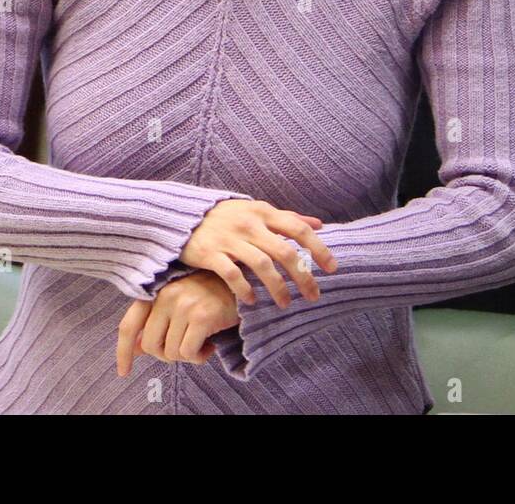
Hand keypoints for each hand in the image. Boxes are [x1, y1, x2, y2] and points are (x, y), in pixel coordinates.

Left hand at [116, 270, 239, 376]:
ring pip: (170, 353)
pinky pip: (188, 353)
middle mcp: (167, 294)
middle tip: (185, 348)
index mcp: (157, 290)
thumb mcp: (179, 304)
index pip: (129, 325)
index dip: (123, 352)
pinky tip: (210, 346)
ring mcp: (184, 304)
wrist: (244, 285)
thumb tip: (134, 349)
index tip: (124, 371)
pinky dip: (199, 357)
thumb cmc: (210, 296)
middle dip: (166, 354)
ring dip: (187, 356)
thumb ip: (156, 323)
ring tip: (202, 343)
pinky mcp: (202, 316)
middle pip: (150, 346)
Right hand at [180, 199, 336, 308]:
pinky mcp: (210, 253)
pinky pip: (232, 274)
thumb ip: (288, 218)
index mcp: (264, 212)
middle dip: (302, 276)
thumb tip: (319, 225)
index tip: (332, 269)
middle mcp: (250, 224)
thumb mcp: (258, 210)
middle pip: (284, 252)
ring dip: (277, 287)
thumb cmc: (227, 216)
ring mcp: (230, 238)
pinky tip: (253, 302)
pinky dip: (244, 289)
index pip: (299, 229)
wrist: (182, 215)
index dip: (318, 249)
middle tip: (313, 296)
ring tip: (285, 304)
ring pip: (262, 265)